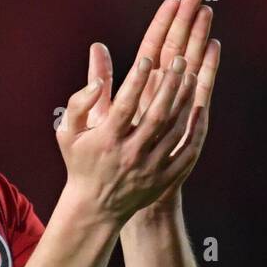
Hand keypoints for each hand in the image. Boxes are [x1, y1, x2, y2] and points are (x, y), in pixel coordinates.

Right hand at [54, 0, 208, 224]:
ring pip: (174, 130)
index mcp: (106, 141)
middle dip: (169, 86)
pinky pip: (186, 151)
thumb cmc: (81, 162)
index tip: (146, 59)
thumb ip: (78, 103)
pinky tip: (198, 108)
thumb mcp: (67, 133)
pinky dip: (195, 130)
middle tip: (179, 60)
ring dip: (184, 102)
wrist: (96, 207)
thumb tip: (97, 82)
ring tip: (190, 77)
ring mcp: (149, 168)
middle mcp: (129, 155)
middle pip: (156, 116)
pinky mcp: (164, 179)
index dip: (135, 82)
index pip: (124, 106)